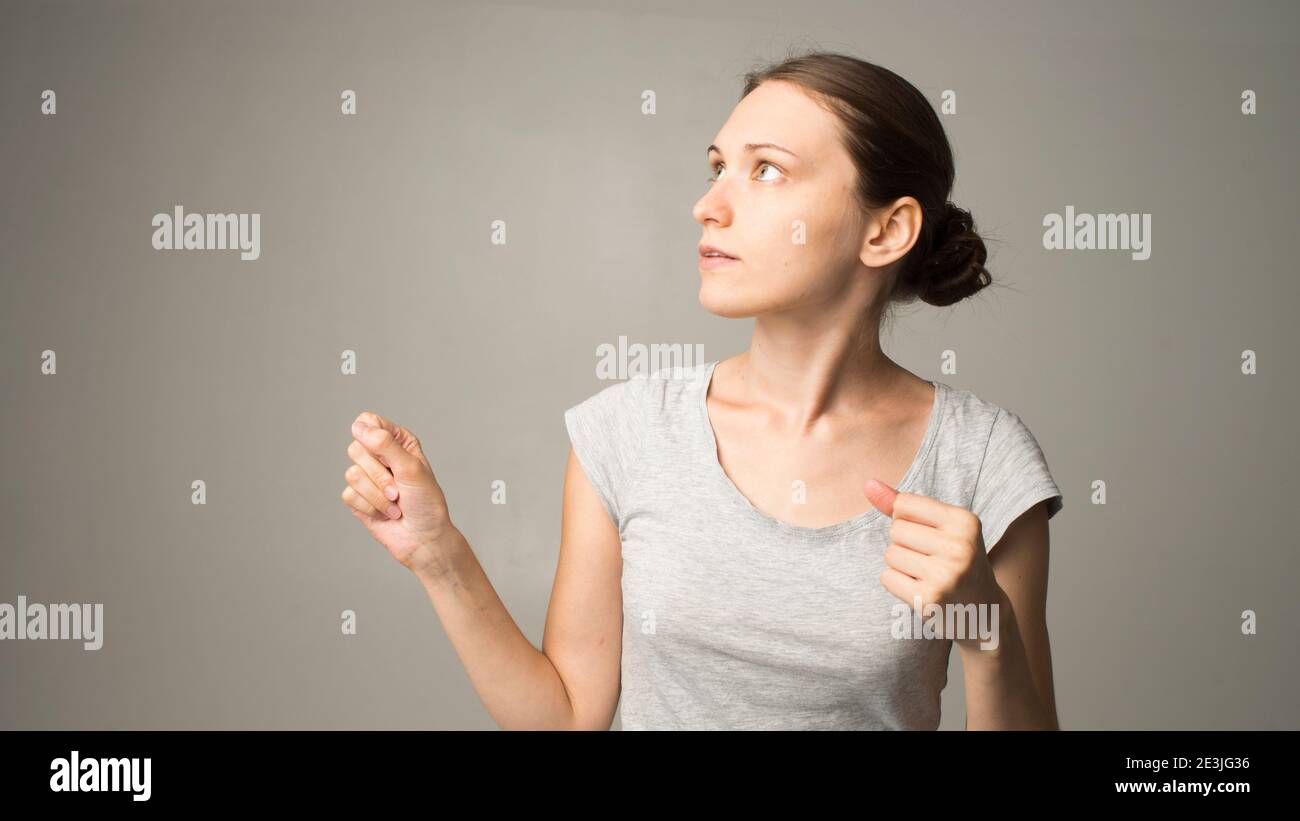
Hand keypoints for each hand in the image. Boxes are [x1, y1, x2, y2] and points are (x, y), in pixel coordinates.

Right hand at [341, 411, 459, 575]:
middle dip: (378, 475)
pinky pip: (348, 494)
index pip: (368, 421)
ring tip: (395, 504)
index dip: (370, 434)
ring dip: (377, 496)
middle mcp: (380, 456)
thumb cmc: (426, 502)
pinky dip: (370, 507)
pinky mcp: (358, 498)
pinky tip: (385, 513)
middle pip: (356, 448)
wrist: (423, 538)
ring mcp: (367, 477)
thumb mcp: (411, 468)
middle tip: (398, 489)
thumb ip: (385, 444)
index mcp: (397, 441)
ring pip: (351, 474)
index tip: (385, 454)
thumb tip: (359, 427)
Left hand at [865, 478, 1003, 648]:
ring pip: (890, 553)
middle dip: (904, 543)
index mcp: (964, 521)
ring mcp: (945, 575)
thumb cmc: (955, 559)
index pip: (903, 504)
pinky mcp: (928, 599)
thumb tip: (868, 484)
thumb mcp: (941, 526)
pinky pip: (887, 577)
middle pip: (895, 530)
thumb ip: (903, 504)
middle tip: (930, 558)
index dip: (906, 518)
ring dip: (900, 564)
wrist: (982, 610)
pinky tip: (920, 588)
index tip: (929, 533)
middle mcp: (958, 546)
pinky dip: (896, 582)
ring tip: (926, 573)